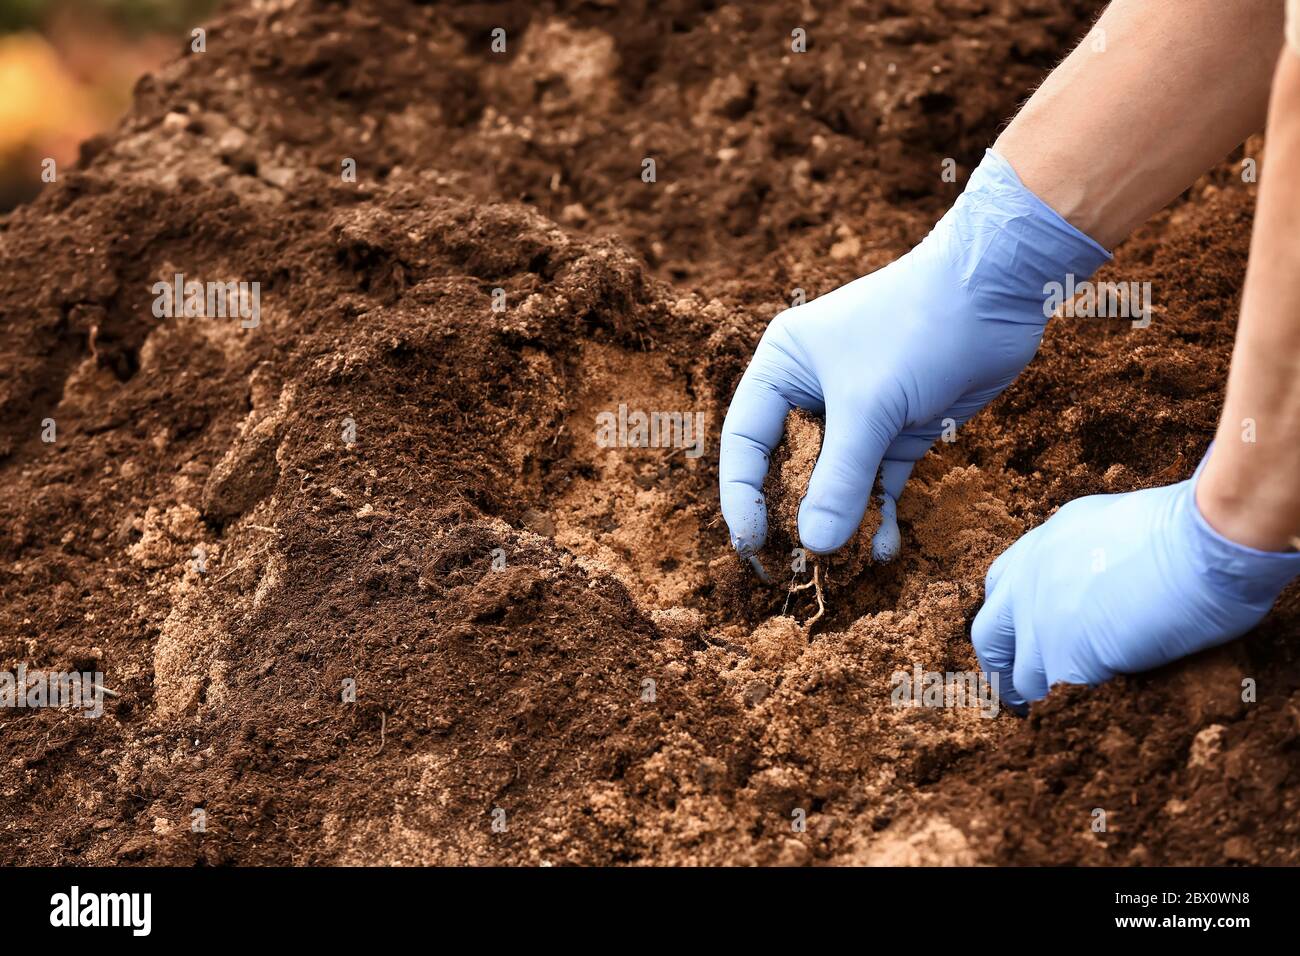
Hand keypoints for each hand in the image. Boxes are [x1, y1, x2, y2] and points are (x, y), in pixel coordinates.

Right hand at [719, 149, 1109, 557]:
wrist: (997, 289)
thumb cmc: (916, 328)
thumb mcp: (869, 405)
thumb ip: (841, 479)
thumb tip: (815, 546)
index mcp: (782, 369)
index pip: (745, 442)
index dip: (743, 496)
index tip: (753, 544)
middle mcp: (812, 392)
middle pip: (788, 468)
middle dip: (795, 517)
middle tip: (798, 569)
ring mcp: (859, 413)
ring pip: (838, 482)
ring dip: (842, 522)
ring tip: (845, 568)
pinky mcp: (901, 429)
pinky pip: (880, 482)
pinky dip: (881, 514)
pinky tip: (884, 548)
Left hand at [972, 454, 1299, 710]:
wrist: (1202, 541)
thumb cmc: (1187, 528)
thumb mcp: (1118, 523)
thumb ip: (1094, 550)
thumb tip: (1106, 577)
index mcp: (1043, 545)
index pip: (1002, 587)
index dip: (1013, 618)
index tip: (1023, 639)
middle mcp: (1028, 581)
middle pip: (989, 635)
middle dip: (1001, 666)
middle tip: (1018, 692)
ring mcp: (1040, 622)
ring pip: (1020, 676)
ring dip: (1038, 695)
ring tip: (1055, 718)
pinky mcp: (1065, 659)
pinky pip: (1055, 696)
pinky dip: (1068, 710)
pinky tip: (1086, 721)